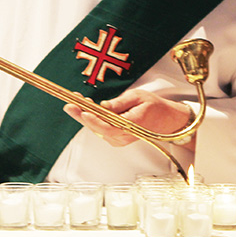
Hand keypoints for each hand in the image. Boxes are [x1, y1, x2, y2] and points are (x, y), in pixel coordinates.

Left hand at [63, 89, 195, 150]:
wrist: (166, 121)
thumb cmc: (154, 107)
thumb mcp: (139, 97)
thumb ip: (120, 102)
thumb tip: (103, 106)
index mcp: (131, 126)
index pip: (109, 127)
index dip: (94, 120)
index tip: (83, 110)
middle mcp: (123, 137)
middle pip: (98, 128)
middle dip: (81, 115)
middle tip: (69, 104)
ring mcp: (119, 139)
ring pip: (97, 129)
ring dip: (85, 116)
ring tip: (74, 103)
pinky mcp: (116, 138)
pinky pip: (101, 129)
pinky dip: (92, 119)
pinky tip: (85, 109)